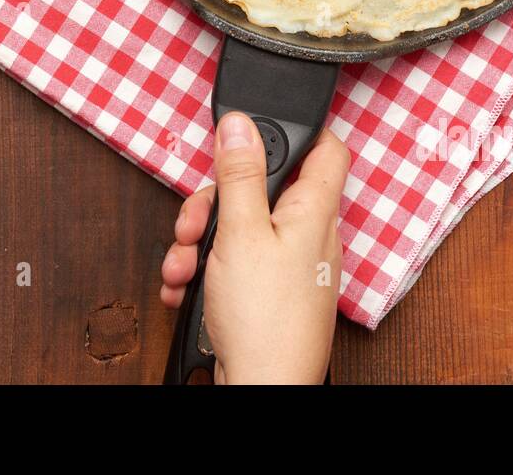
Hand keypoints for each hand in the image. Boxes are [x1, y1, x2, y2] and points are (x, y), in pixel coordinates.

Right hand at [160, 115, 349, 383]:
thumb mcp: (241, 232)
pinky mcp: (269, 291)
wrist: (263, 388)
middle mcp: (307, 234)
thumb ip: (241, 175)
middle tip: (198, 220)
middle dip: (217, 201)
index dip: (296, 132)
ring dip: (202, 241)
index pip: (326, 148)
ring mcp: (289, 264)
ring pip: (240, 227)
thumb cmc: (266, 319)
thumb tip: (241, 124)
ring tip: (186, 263)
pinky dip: (206, 270)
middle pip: (262, 189)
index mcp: (314, 209)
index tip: (255, 133)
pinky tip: (189, 286)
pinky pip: (234, 262)